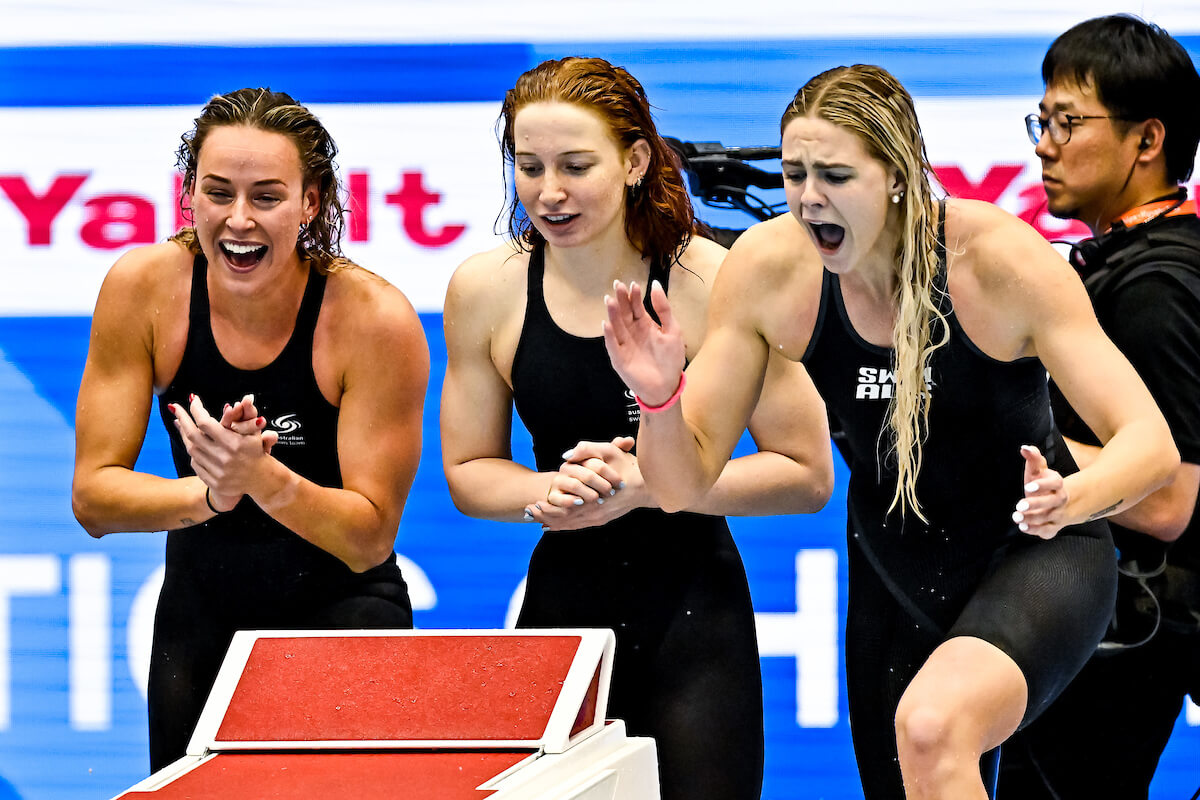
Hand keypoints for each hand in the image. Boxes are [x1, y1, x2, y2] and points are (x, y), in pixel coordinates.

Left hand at [168, 394, 271, 510]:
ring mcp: (217, 471)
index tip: (193, 400)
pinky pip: (195, 463)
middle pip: (193, 435)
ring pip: (192, 449)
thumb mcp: (256, 431)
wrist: (261, 479)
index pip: (205, 423)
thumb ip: (249, 413)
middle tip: (176, 408)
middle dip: (182, 419)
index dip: (196, 409)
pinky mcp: (213, 482)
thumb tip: (246, 398)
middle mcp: (223, 458)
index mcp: (233, 444)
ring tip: (181, 423)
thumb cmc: (257, 451)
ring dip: (184, 434)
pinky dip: (193, 451)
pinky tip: (191, 443)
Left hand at [526, 437, 648, 530]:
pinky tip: (551, 527)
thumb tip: (567, 455)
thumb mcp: (610, 452)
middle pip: (565, 519)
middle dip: (545, 515)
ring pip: (571, 525)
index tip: (534, 502)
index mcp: (596, 499)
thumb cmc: (630, 467)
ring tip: (535, 519)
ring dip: (552, 522)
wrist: (650, 486)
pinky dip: (564, 527)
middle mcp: (596, 513)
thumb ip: (588, 449)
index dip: (549, 507)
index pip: (566, 508)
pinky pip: (579, 526)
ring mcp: (599, 519)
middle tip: (528, 511)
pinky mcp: (602, 520)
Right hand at [602, 280, 685, 405]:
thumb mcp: (673, 330)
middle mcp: (632, 333)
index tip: (633, 284)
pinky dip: (609, 336)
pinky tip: (606, 325)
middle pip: (624, 313)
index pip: (636, 306)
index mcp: (645, 325)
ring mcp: (624, 345)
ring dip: (613, 314)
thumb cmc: (671, 359)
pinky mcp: (619, 359)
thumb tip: (654, 284)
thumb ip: (663, 308)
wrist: (667, 386)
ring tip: (610, 300)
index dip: (634, 296)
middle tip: (617, 285)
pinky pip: (612, 346)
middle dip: (621, 299)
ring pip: (616, 326)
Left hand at [1013, 444, 1067, 538]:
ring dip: (1031, 518)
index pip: (1055, 483)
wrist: (1060, 503)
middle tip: (1019, 506)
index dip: (1042, 485)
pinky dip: (1036, 530)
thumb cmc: (1043, 483)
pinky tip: (1023, 526)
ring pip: (1047, 518)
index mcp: (1057, 484)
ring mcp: (1057, 514)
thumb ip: (1033, 459)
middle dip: (1035, 504)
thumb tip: (1025, 448)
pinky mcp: (1053, 527)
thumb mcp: (1038, 471)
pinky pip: (1047, 531)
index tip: (1028, 487)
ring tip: (1016, 516)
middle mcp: (1060, 500)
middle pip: (1051, 502)